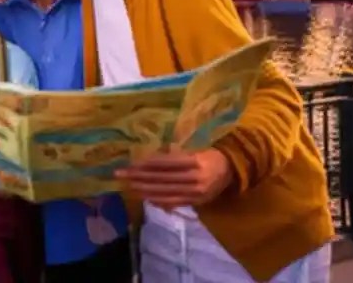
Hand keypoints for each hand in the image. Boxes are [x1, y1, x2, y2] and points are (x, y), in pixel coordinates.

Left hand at [114, 149, 232, 208]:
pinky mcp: (196, 201)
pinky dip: (158, 200)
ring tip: (129, 187)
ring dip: (145, 190)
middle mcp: (195, 177)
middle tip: (121, 175)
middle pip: (161, 178)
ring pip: (165, 192)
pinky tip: (146, 197)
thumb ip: (173, 155)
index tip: (130, 164)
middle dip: (139, 177)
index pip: (164, 164)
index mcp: (194, 161)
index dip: (146, 164)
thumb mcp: (193, 150)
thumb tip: (148, 159)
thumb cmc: (209, 156)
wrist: (232, 170)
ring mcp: (195, 192)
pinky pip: (174, 202)